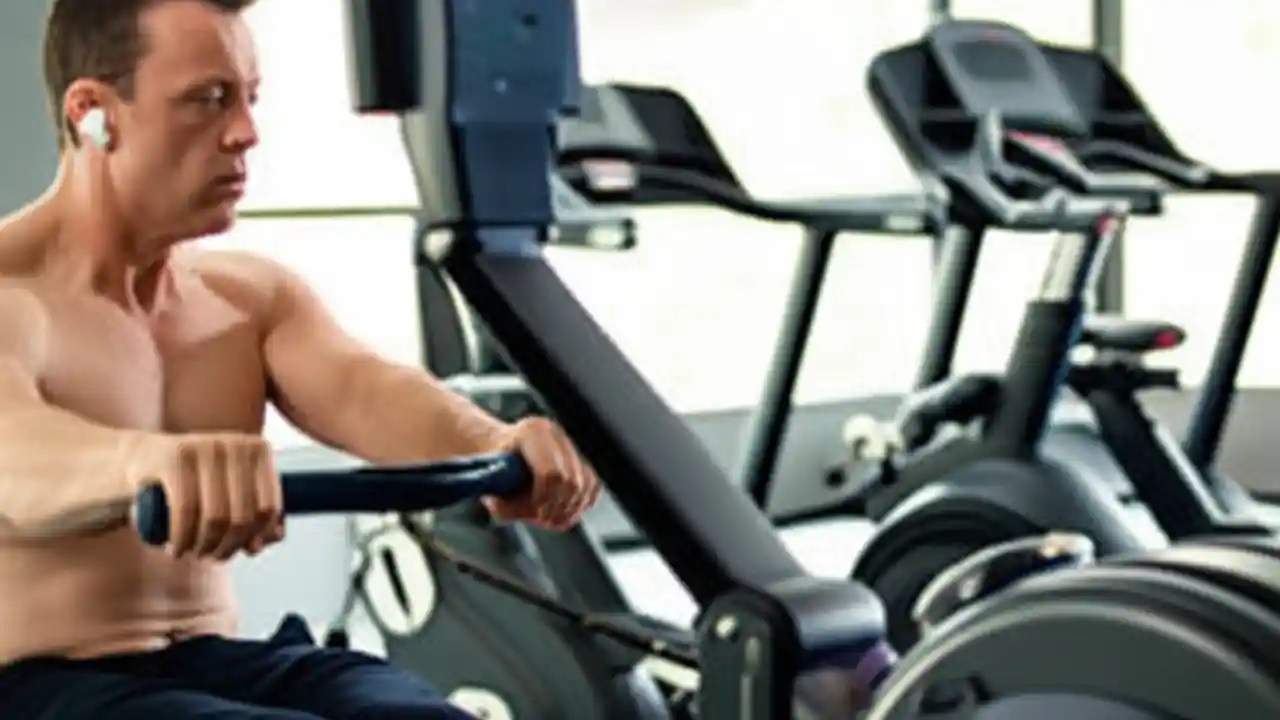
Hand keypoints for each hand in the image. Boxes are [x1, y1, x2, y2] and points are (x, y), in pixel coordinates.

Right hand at [125, 433, 284, 559]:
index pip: (269, 507)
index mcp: (259, 449)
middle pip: (242, 516)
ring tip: (194, 552)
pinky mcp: (173, 457)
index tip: (242, 550)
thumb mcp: (231, 493)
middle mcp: (235, 444)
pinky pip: (186, 511)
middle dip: (227, 547)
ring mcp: (205, 446)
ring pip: (215, 517)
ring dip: (204, 547)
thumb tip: (276, 536)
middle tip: (212, 556)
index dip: (257, 537)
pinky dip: (181, 540)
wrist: (141, 457)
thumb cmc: (197, 482)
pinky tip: (175, 549)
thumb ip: (258, 514)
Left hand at [483, 417, 599, 530]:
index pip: (551, 472)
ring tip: (554, 520)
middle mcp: (555, 433)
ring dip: (572, 508)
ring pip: (586, 482)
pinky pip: (592, 483)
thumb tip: (540, 515)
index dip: (546, 499)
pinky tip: (566, 511)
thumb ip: (511, 506)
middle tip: (545, 520)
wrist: (495, 450)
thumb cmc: (490, 471)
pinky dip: (583, 502)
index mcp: (532, 432)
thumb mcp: (491, 489)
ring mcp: (568, 442)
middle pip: (572, 480)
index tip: (536, 514)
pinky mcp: (577, 455)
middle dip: (559, 506)